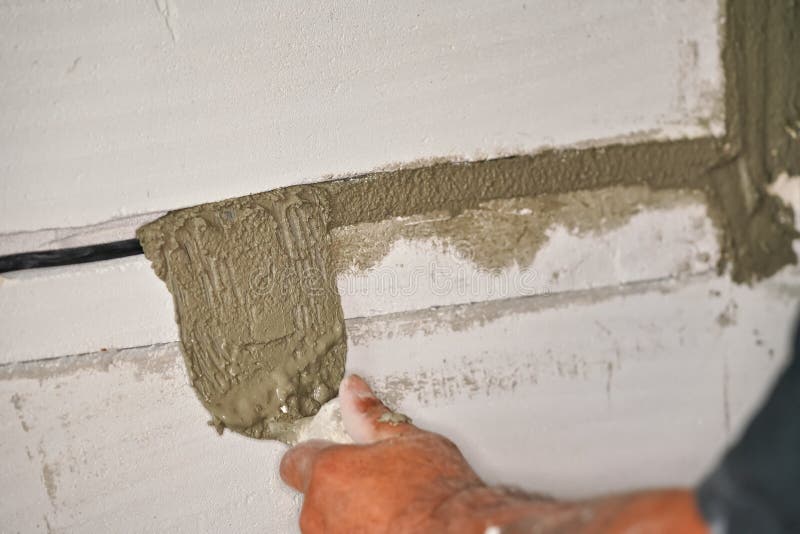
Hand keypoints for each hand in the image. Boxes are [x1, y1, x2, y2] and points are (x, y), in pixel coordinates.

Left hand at [280, 375, 708, 533]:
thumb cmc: (457, 487)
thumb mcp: (418, 435)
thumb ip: (383, 414)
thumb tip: (359, 387)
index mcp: (333, 476)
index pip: (299, 462)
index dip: (317, 456)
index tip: (325, 452)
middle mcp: (328, 515)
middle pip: (311, 499)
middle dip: (339, 488)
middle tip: (384, 486)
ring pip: (331, 529)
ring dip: (356, 516)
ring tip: (407, 505)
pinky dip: (376, 528)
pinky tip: (423, 513)